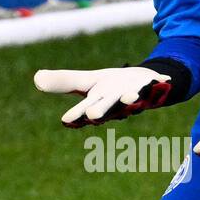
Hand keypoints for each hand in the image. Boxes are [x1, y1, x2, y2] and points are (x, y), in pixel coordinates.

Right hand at [34, 65, 172, 127]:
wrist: (144, 84)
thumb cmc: (112, 87)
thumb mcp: (88, 82)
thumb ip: (64, 82)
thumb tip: (36, 78)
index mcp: (99, 103)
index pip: (84, 110)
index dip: (77, 115)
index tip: (66, 120)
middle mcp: (117, 104)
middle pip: (108, 108)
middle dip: (102, 111)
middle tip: (93, 116)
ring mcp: (137, 98)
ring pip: (135, 101)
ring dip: (133, 99)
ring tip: (131, 97)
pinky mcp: (154, 90)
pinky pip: (158, 88)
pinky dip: (160, 85)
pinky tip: (163, 80)